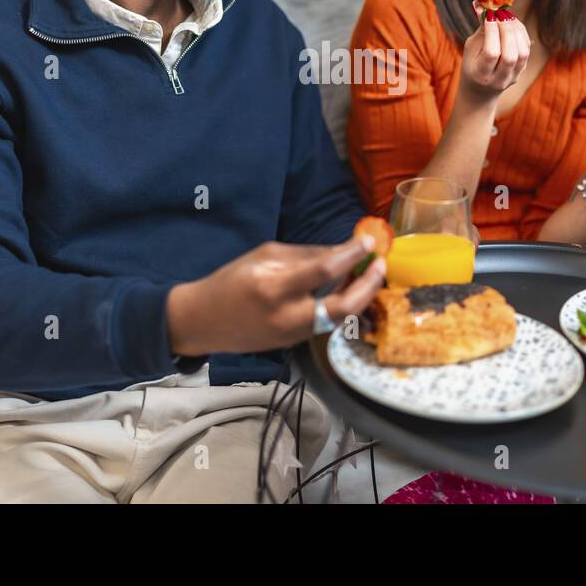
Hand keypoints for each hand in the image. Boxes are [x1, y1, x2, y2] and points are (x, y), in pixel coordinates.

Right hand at [166, 234, 385, 355]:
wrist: (205, 322)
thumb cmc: (231, 281)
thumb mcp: (264, 256)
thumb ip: (305, 255)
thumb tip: (341, 251)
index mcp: (274, 287)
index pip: (323, 270)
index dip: (350, 255)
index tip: (368, 241)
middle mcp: (287, 316)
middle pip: (342, 307)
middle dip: (368, 285)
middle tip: (380, 264)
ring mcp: (293, 335)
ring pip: (340, 318)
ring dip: (360, 296)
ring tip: (370, 274)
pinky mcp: (295, 344)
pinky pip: (327, 323)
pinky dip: (342, 305)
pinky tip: (349, 289)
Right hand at [458, 0, 530, 103]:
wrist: (481, 90)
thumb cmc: (472, 64)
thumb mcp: (470, 48)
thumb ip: (480, 29)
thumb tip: (482, 5)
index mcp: (481, 74)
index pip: (491, 53)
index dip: (492, 31)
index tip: (489, 15)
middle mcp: (499, 79)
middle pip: (510, 55)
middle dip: (506, 30)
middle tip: (500, 13)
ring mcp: (513, 77)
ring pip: (522, 53)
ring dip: (516, 31)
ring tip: (506, 17)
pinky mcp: (522, 70)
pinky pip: (526, 50)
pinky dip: (521, 34)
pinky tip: (513, 24)